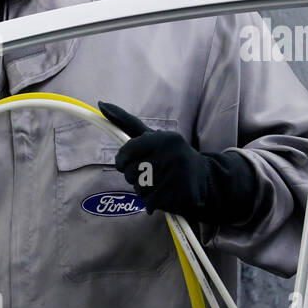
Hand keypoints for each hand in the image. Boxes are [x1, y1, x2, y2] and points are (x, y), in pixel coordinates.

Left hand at [96, 102, 258, 225]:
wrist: (206, 179)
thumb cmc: (171, 157)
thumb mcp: (153, 137)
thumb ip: (126, 122)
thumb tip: (101, 104)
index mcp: (164, 138)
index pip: (126, 152)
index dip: (123, 161)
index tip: (129, 162)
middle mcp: (172, 153)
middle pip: (129, 173)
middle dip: (135, 177)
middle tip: (154, 173)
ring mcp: (177, 174)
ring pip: (138, 189)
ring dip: (145, 190)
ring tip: (162, 183)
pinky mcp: (179, 194)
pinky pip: (149, 203)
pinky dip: (153, 202)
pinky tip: (166, 194)